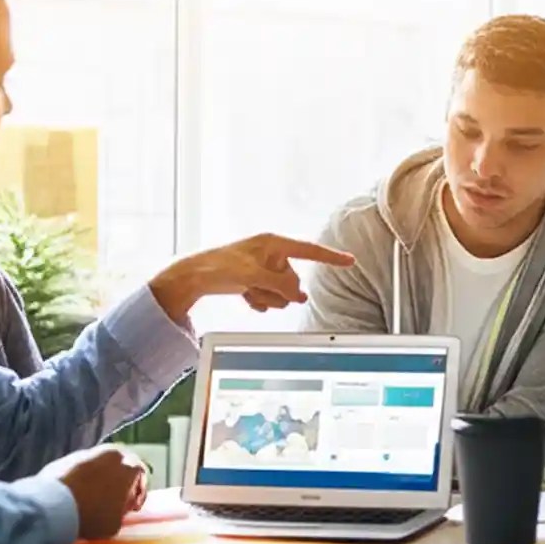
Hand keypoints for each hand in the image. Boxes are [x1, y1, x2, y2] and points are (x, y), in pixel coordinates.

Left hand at [41, 445, 148, 539]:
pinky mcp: (67, 456)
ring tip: (92, 498)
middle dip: (120, 481)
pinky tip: (76, 494)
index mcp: (130, 465)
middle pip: (122, 464)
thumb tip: (117, 509)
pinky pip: (81, 467)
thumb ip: (122, 511)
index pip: (142, 474)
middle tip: (114, 500)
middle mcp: (112, 452)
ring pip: (101, 464)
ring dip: (100, 478)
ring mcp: (88, 452)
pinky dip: (82, 477)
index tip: (131, 507)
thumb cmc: (91, 515)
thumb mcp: (116, 523)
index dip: (139, 493)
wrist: (53, 507)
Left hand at [149, 233, 354, 318]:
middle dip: (281, 289)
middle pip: (294, 278)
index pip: (309, 251)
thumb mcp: (255, 276)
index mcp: (274, 243)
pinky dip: (261, 300)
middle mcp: (271, 253)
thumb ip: (281, 285)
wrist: (194, 277)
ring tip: (251, 293)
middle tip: (262, 289)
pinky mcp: (254, 280)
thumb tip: (300, 296)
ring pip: (282, 290)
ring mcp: (263, 267)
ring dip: (270, 296)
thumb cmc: (220, 266)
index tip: (350, 261)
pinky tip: (248, 298)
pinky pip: (270, 295)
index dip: (331, 257)